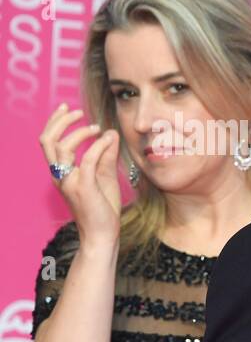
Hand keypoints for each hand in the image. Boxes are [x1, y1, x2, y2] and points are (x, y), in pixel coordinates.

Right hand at [40, 103, 122, 246]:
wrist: (103, 233)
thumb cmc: (103, 207)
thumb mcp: (105, 176)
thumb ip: (106, 156)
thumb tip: (110, 133)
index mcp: (60, 172)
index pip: (49, 141)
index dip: (55, 122)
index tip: (68, 108)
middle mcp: (59, 175)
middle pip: (48, 140)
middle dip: (60, 121)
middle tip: (78, 112)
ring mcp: (69, 182)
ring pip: (62, 147)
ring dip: (79, 132)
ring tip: (97, 128)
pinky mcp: (83, 188)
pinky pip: (86, 160)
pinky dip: (97, 146)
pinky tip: (107, 139)